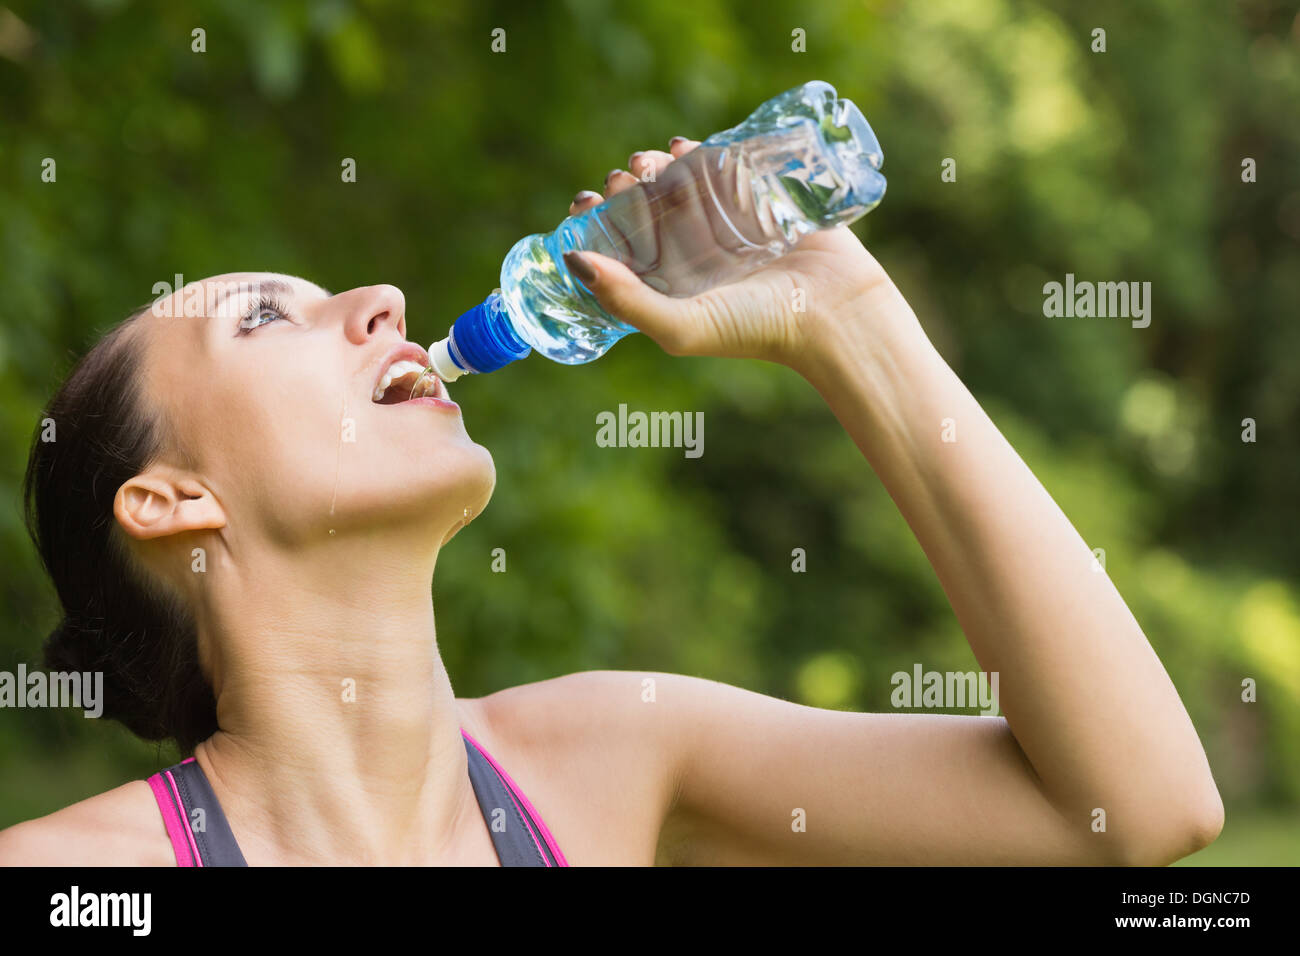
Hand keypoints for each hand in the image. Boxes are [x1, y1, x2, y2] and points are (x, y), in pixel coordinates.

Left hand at [562, 137, 904, 372]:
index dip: (597, 223)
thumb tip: (572, 260)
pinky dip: (693, 152)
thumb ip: (625, 300)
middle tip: (621, 179)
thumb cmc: (754, 328)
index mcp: (669, 286)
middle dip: (624, 187)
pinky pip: (717, 166)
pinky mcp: (755, 200)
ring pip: (675, 184)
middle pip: (644, 209)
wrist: (831, 311)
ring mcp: (723, 224)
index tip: (584, 204)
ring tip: (649, 162)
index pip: (620, 248)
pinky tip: (679, 148)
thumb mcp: (680, 325)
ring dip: (653, 167)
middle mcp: (692, 255)